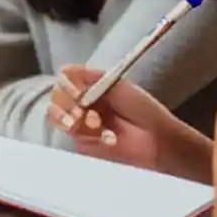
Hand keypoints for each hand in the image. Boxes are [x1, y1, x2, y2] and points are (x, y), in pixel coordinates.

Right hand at [50, 65, 208, 180]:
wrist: (160, 140)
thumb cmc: (144, 111)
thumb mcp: (119, 85)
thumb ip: (91, 76)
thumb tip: (64, 69)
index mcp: (90, 90)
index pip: (63, 85)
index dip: (65, 88)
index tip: (77, 93)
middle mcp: (83, 107)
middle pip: (56, 103)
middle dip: (66, 107)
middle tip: (81, 112)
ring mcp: (83, 128)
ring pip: (61, 121)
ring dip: (76, 121)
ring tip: (95, 124)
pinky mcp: (87, 147)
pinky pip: (76, 140)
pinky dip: (91, 137)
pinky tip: (109, 138)